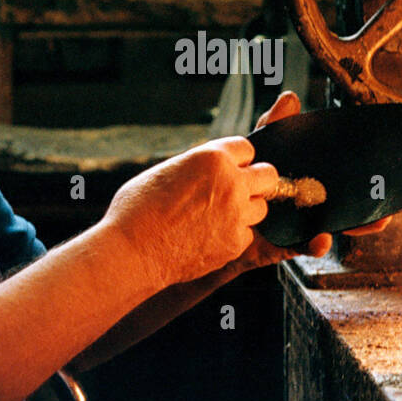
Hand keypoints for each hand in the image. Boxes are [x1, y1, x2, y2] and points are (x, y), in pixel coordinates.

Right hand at [102, 135, 278, 290]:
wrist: (132, 252)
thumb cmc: (138, 209)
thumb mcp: (166, 170)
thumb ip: (197, 167)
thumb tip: (210, 170)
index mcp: (212, 158)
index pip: (246, 148)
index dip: (237, 159)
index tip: (230, 167)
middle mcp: (232, 183)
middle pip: (268, 175)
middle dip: (256, 180)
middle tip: (239, 190)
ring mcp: (237, 214)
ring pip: (262, 207)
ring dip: (246, 210)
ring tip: (219, 216)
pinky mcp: (236, 243)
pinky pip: (247, 234)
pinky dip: (233, 235)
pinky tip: (210, 236)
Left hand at [230, 91, 390, 273]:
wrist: (212, 210)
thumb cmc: (238, 177)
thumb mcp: (258, 146)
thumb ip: (273, 125)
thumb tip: (290, 99)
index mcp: (309, 179)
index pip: (342, 177)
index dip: (364, 177)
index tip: (384, 171)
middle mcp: (309, 203)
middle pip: (348, 206)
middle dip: (370, 209)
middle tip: (388, 207)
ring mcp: (299, 224)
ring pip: (335, 227)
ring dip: (355, 227)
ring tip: (373, 223)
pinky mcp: (284, 243)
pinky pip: (303, 246)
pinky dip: (315, 245)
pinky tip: (322, 239)